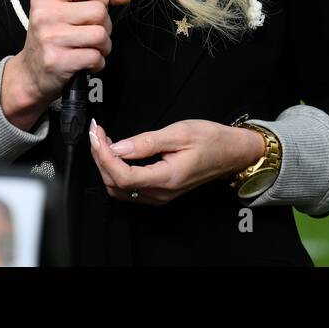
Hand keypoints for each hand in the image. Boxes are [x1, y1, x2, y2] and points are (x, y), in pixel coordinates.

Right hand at [4, 0, 134, 119]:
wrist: (30, 74)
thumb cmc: (51, 39)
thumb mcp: (64, 9)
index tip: (96, 6)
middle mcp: (45, 14)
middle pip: (99, 11)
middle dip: (103, 25)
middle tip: (89, 33)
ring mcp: (50, 37)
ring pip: (101, 34)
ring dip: (102, 46)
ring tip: (88, 47)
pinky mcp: (57, 61)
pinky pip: (95, 57)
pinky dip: (96, 63)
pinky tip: (83, 61)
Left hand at [88, 118, 266, 205]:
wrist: (231, 152)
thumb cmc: (211, 139)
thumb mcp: (179, 133)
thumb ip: (146, 142)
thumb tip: (118, 147)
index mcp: (167, 178)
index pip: (122, 176)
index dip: (104, 156)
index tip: (97, 134)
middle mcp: (161, 193)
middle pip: (116, 184)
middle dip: (100, 157)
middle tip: (97, 132)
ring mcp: (160, 195)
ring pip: (119, 189)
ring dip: (106, 165)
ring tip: (103, 140)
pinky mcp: (159, 192)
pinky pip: (129, 188)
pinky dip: (116, 171)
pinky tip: (115, 152)